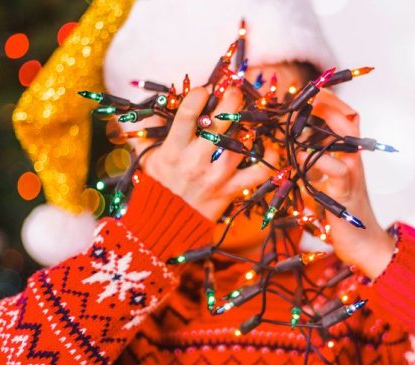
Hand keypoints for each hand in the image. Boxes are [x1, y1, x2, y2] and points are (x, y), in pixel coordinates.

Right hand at [139, 87, 274, 221]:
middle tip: (235, 91)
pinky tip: (267, 145)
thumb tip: (153, 105)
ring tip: (250, 113)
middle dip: (231, 99)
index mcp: (173, 150)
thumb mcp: (145, 159)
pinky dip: (269, 158)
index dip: (201, 93)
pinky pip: (258, 173)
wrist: (166, 225)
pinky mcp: (231, 190)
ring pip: (240, 143)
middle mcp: (196, 161)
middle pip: (220, 122)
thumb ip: (145, 132)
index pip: (189, 113)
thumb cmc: (157, 187)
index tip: (206, 89)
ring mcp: (216, 176)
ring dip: (249, 124)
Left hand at [300, 89, 395, 277]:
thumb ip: (307, 169)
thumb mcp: (319, 186)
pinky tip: (296, 157)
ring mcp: (352, 174)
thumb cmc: (339, 215)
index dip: (330, 100)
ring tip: (299, 115)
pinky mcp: (346, 193)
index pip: (346, 117)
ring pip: (345, 138)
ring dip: (323, 123)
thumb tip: (285, 155)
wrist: (364, 245)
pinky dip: (317, 160)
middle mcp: (353, 160)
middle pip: (349, 118)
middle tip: (304, 95)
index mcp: (348, 156)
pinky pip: (336, 170)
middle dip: (327, 101)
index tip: (307, 91)